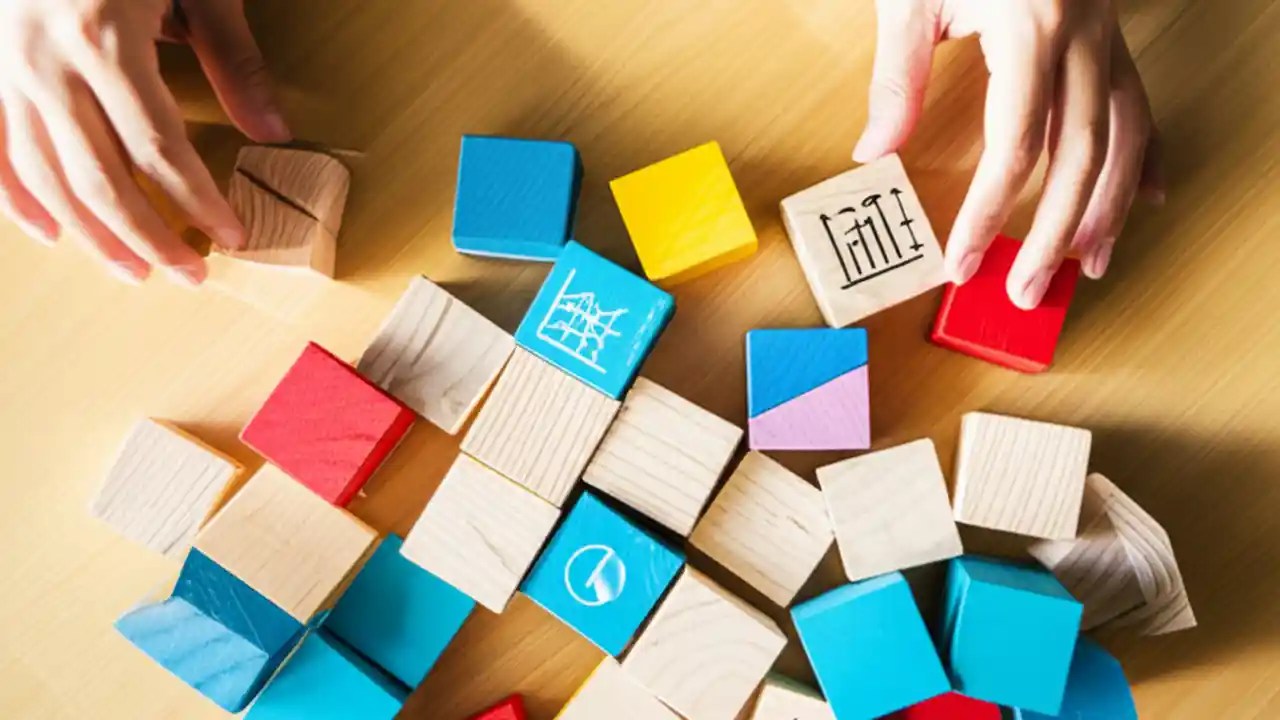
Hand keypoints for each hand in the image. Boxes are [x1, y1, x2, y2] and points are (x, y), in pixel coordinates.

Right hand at [0, 0, 289, 284]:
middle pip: (100, 176)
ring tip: (133, 271)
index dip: (196, 201)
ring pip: (46, 173)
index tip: (231, 235)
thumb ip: (235, 61)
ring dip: (91, 233)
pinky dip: (17, 198)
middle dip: (148, 236)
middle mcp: (45, 61)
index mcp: (104, 40)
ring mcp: (5, 67)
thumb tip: (274, 133)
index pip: (159, 149)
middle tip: (189, 275)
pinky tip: (51, 234)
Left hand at [855, 0, 1163, 308]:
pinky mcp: (1114, 35)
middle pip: (1080, 154)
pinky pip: (1140, 103)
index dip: (991, 212)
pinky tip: (1143, 201)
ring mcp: (1107, 35)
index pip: (1015, 145)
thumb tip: (874, 153)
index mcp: (1030, 27)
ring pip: (1123, 135)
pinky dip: (1144, 157)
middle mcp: (1082, 36)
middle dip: (1054, 231)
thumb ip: (896, 77)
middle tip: (1025, 290)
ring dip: (1108, 208)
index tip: (963, 260)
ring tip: (1090, 265)